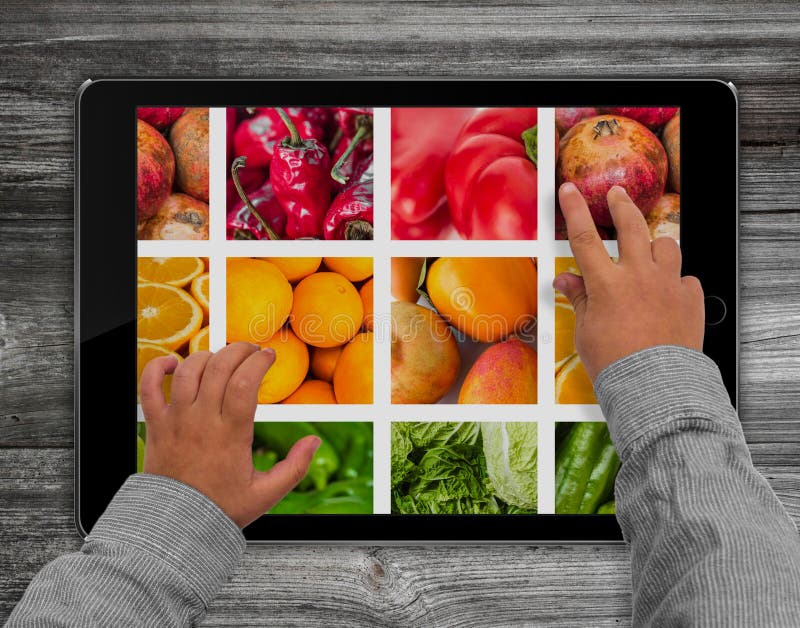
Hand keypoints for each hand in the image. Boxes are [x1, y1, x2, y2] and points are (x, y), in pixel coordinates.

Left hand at [139, 342, 320, 527]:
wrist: (175, 527)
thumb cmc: (220, 509)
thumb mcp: (266, 494)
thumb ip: (295, 468)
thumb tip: (314, 441)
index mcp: (231, 434)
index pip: (246, 382)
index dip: (259, 361)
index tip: (268, 356)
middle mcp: (202, 421)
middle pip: (219, 367)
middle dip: (239, 350)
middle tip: (251, 350)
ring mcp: (176, 420)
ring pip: (188, 370)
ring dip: (207, 355)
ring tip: (221, 358)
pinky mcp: (156, 425)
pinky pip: (148, 386)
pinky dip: (158, 367)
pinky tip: (174, 363)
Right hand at [554, 183, 704, 380]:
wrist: (655, 386)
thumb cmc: (616, 364)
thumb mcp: (585, 331)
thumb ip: (579, 299)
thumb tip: (565, 279)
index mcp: (607, 284)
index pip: (584, 237)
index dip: (574, 209)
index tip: (569, 190)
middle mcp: (640, 276)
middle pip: (631, 226)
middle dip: (622, 204)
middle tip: (618, 194)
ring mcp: (669, 285)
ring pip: (667, 244)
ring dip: (656, 243)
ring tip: (650, 248)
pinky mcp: (691, 299)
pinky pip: (686, 278)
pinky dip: (677, 281)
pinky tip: (669, 293)